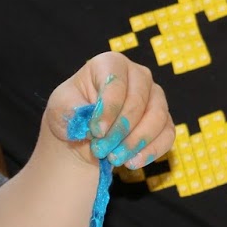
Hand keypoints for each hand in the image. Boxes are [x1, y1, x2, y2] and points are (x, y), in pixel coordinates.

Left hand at [42, 52, 173, 170]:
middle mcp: (138, 75)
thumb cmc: (73, 115)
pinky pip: (167, 134)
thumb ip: (70, 110)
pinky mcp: (164, 120)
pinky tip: (132, 162)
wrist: (85, 137)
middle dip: (120, 129)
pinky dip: (151, 151)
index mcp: (111, 64)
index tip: (96, 131)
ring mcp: (155, 97)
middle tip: (101, 150)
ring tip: (115, 159)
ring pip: (157, 117)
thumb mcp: (59, 109)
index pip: (116, 81)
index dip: (108, 108)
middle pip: (138, 100)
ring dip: (135, 142)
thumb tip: (87, 118)